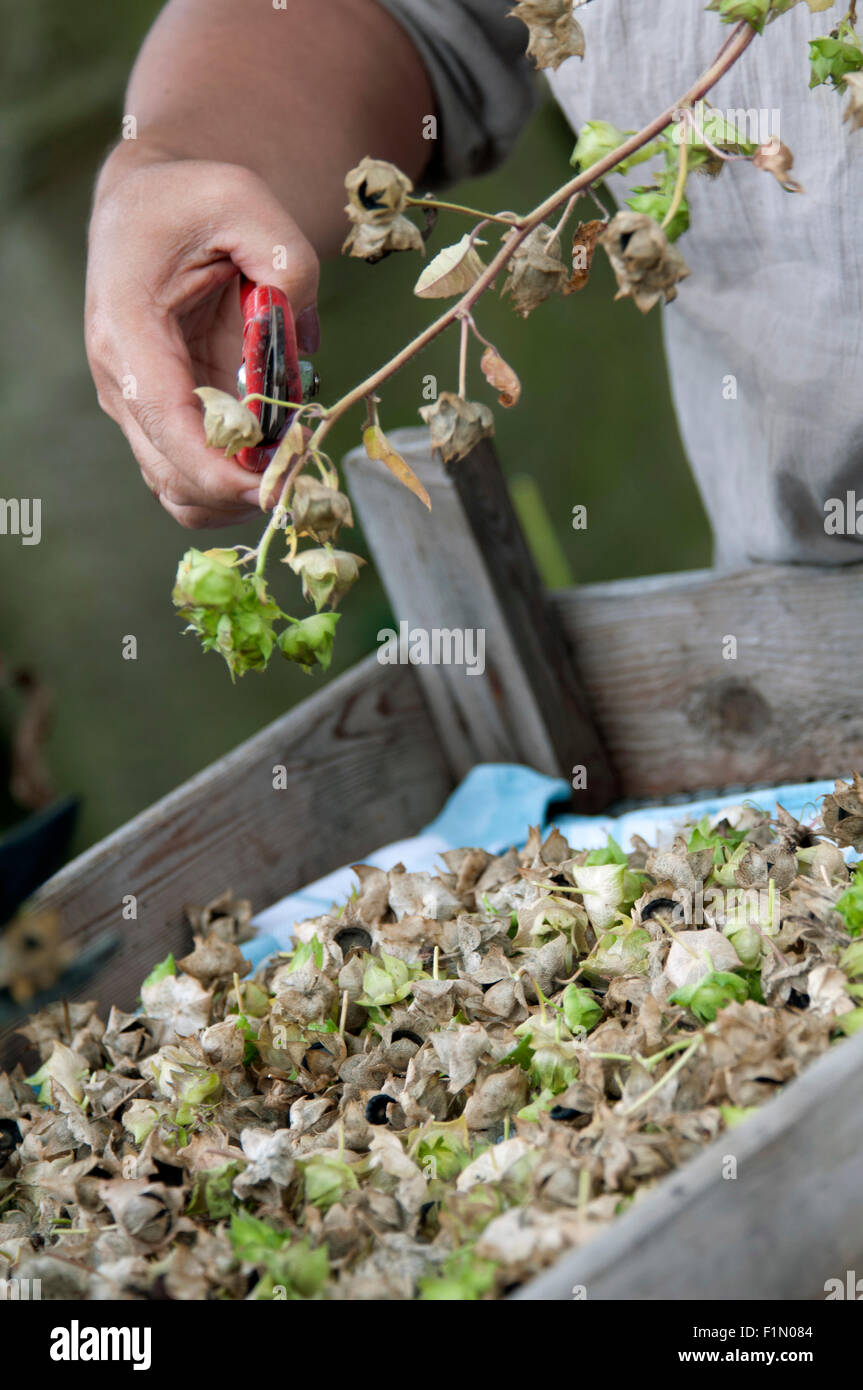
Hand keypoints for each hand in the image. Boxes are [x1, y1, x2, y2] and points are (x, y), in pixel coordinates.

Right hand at [85, 147, 319, 527]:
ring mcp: (138, 406)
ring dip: (236, 497)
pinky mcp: (162, 417)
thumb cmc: (189, 200)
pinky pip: (192, 475)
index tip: (276, 483)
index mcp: (128, 330)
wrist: (149, 206)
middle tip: (301, 472)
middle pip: (173, 476)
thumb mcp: (242, 198)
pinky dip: (232, 484)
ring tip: (289, 469)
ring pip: (179, 491)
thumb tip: (303, 337)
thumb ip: (285, 257)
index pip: (166, 424)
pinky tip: (272, 461)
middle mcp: (121, 380)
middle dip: (239, 490)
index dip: (220, 470)